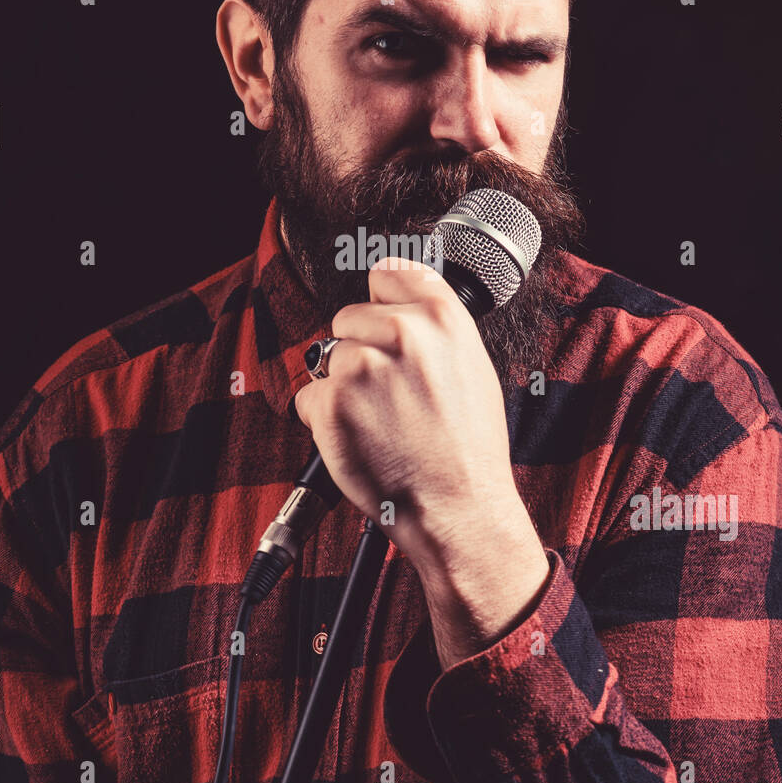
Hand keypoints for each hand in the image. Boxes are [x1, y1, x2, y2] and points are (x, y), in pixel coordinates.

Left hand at [293, 256, 549, 651]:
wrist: (459, 508)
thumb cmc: (469, 450)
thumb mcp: (472, 369)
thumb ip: (435, 330)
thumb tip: (399, 306)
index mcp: (442, 319)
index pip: (388, 274)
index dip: (381, 301)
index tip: (380, 320)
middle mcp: (403, 334)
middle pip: (349, 317)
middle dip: (359, 350)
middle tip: (386, 393)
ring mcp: (363, 367)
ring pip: (329, 359)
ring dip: (341, 388)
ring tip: (378, 421)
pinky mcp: (332, 403)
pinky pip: (309, 397)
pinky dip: (324, 419)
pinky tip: (360, 438)